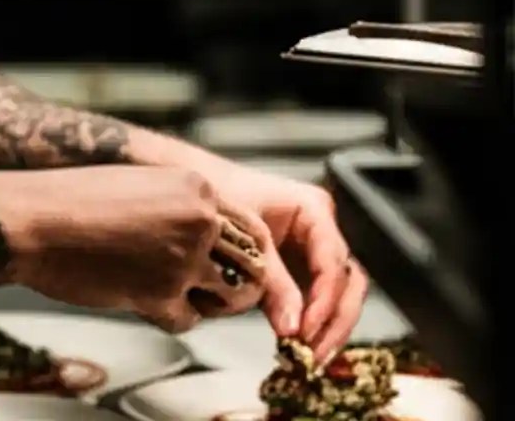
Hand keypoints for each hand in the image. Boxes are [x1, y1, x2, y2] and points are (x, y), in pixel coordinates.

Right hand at [0, 166, 270, 332]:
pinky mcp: (161, 293)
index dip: (246, 253)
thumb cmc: (69, 201)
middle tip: (215, 292)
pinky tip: (147, 304)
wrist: (31, 220)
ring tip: (183, 300)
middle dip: (239, 284)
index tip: (231, 265)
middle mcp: (199, 220)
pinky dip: (174, 319)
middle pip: (255, 264)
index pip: (254, 228)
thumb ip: (178, 206)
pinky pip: (191, 320)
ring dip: (211, 305)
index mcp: (196, 188)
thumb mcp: (138, 184)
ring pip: (232, 296)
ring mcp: (183, 257)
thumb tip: (203, 238)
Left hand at [213, 166, 369, 361]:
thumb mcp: (243, 237)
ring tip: (308, 357)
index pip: (333, 262)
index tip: (308, 329)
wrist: (193, 183)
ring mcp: (311, 252)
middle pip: (347, 282)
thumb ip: (270, 282)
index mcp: (313, 210)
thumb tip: (292, 328)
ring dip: (327, 328)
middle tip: (315, 353)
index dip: (324, 300)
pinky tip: (298, 348)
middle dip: (335, 321)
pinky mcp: (297, 271)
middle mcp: (321, 232)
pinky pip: (313, 301)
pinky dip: (309, 324)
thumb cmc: (217, 195)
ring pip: (337, 295)